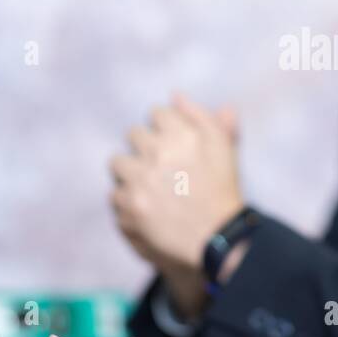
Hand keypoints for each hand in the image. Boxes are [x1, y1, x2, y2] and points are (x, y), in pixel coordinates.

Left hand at [108, 95, 243, 276]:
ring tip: (152, 190)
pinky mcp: (127, 207)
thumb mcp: (223, 148)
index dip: (168, 132)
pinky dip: (128, 203)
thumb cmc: (222, 191)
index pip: (157, 114)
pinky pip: (115, 194)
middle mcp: (158, 152)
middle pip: (134, 135)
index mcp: (182, 134)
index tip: (178, 149)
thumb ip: (200, 117)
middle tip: (166, 171)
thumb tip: (175, 95)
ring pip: (118, 163)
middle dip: (148, 150)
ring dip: (130, 173)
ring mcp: (139, 180)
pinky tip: (149, 211)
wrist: (218, 240)